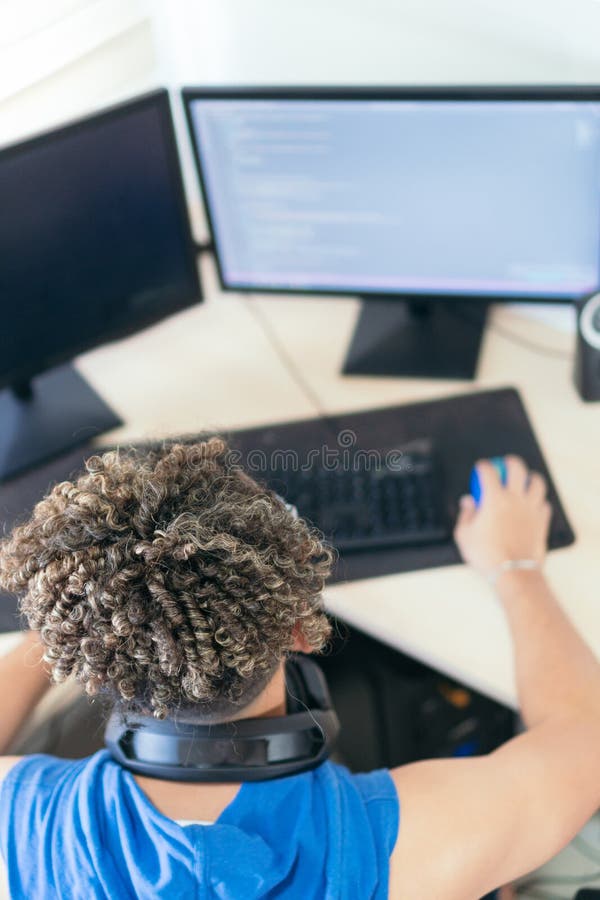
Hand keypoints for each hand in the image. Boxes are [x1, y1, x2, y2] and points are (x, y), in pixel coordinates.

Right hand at [454, 456, 551, 576]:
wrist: (513, 573)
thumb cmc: (486, 556)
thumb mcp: (464, 535)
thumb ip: (466, 514)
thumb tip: (468, 502)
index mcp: (494, 499)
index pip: (488, 472)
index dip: (483, 466)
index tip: (481, 467)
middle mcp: (515, 499)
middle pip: (517, 469)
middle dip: (511, 462)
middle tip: (507, 463)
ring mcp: (531, 509)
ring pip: (537, 483)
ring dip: (531, 478)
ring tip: (526, 479)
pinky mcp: (542, 522)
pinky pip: (544, 504)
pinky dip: (538, 501)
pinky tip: (533, 504)